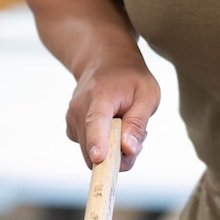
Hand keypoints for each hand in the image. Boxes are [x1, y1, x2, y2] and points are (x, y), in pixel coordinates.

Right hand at [66, 53, 159, 172]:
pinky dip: (104, 147)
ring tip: (125, 127)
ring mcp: (72, 119)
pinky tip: (113, 129)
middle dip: (118, 156)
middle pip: (93, 149)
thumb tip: (128, 149)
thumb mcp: (147, 95)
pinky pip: (89, 151)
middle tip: (137, 139)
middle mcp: (79, 109)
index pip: (96, 122)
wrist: (104, 62)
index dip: (98, 142)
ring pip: (92, 154)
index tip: (99, 158)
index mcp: (100, 96)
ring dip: (113, 151)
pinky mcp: (71, 128)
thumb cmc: (130, 78)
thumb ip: (137, 123)